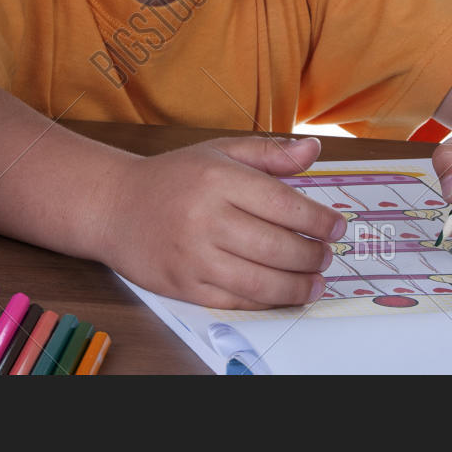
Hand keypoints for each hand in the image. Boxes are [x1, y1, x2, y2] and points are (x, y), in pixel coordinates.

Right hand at [93, 135, 345, 308]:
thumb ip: (269, 153)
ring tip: (315, 282)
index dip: (321, 221)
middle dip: (314, 256)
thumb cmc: (172, 178)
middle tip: (326, 256)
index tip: (338, 227)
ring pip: (263, 281)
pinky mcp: (183, 286)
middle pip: (279, 247)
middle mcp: (206, 217)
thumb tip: (314, 151)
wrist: (113, 206)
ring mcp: (193, 256)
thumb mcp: (218, 152)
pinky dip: (267, 301)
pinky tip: (282, 293)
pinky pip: (237, 300)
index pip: (286, 205)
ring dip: (299, 286)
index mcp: (218, 178)